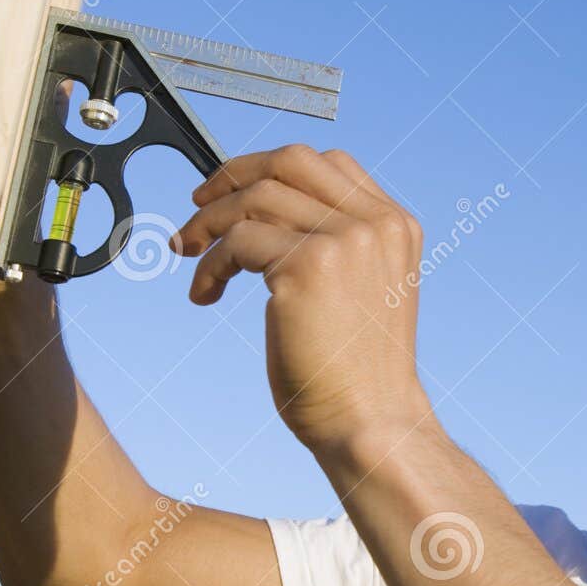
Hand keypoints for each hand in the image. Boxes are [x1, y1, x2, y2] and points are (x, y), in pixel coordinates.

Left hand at [169, 145, 432, 456]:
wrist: (371, 423)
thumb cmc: (358, 374)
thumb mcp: (362, 290)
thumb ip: (337, 245)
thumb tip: (266, 215)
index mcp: (396, 226)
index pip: (330, 164)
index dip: (272, 168)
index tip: (237, 193)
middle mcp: (376, 224)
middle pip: (290, 162)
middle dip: (234, 175)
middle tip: (199, 206)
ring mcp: (344, 240)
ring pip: (255, 198)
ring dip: (210, 224)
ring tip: (190, 256)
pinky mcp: (307, 265)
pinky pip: (236, 242)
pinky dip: (209, 265)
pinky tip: (204, 294)